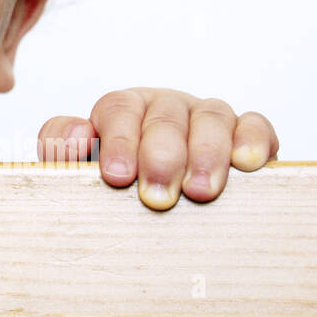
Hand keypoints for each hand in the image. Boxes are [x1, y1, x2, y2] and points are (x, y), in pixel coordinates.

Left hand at [37, 88, 278, 209]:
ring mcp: (206, 117)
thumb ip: (62, 150)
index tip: (116, 177)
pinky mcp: (246, 133)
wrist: (157, 210)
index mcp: (122, 110)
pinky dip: (251, 140)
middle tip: (156, 197)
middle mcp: (164, 107)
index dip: (118, 140)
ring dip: (205, 153)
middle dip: (161, 156)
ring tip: (199, 192)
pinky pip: (254, 125)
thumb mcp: (80, 170)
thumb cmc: (116, 187)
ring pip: (210, 116)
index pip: (117, 109)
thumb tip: (78, 136)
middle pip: (164, 115)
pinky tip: (247, 163)